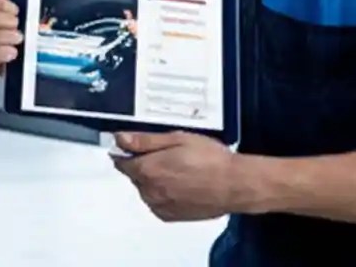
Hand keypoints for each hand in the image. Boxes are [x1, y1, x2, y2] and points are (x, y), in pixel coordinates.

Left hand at [111, 131, 243, 221]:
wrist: (234, 185)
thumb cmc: (210, 160)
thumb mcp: (177, 139)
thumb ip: (145, 141)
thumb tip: (120, 139)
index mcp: (148, 169)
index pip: (121, 161)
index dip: (127, 151)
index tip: (134, 146)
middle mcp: (149, 191)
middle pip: (135, 175)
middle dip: (145, 164)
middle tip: (169, 155)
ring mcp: (159, 206)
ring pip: (146, 189)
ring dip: (155, 180)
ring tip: (180, 170)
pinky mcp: (170, 216)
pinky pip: (157, 202)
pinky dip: (163, 194)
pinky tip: (182, 184)